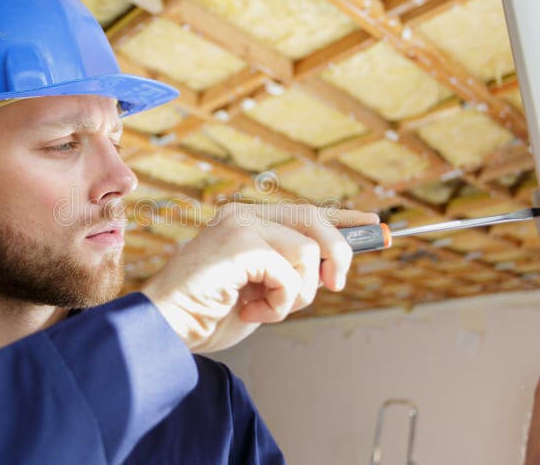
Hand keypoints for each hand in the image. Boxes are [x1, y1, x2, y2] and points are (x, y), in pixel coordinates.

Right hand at [141, 202, 377, 352]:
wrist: (166, 328)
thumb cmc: (208, 314)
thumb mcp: (261, 290)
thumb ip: (289, 271)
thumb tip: (332, 265)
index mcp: (247, 222)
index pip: (305, 211)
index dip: (343, 218)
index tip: (373, 226)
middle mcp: (244, 215)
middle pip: (314, 219)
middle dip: (336, 254)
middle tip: (334, 286)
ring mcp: (240, 225)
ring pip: (306, 250)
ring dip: (297, 293)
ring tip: (266, 310)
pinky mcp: (238, 242)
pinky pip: (289, 272)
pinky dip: (280, 302)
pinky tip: (252, 312)